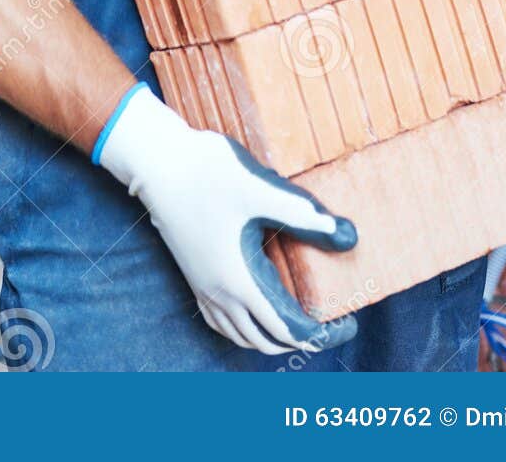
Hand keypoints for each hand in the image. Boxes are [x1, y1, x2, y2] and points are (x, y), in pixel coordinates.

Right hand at [94, 81, 358, 354]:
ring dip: (270, 337)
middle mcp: (220, 293)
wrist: (158, 163)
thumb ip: (304, 215)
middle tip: (328, 326)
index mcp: (240, 281)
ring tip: (296, 324)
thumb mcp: (260, 190)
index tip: (346, 324)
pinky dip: (241, 329)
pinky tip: (249, 311)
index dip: (319, 333)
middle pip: (264, 340)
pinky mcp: (193, 274)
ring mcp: (202, 286)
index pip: (287, 329)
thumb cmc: (207, 174)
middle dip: (299, 340)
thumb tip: (348, 235)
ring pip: (239, 335)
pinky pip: (219, 322)